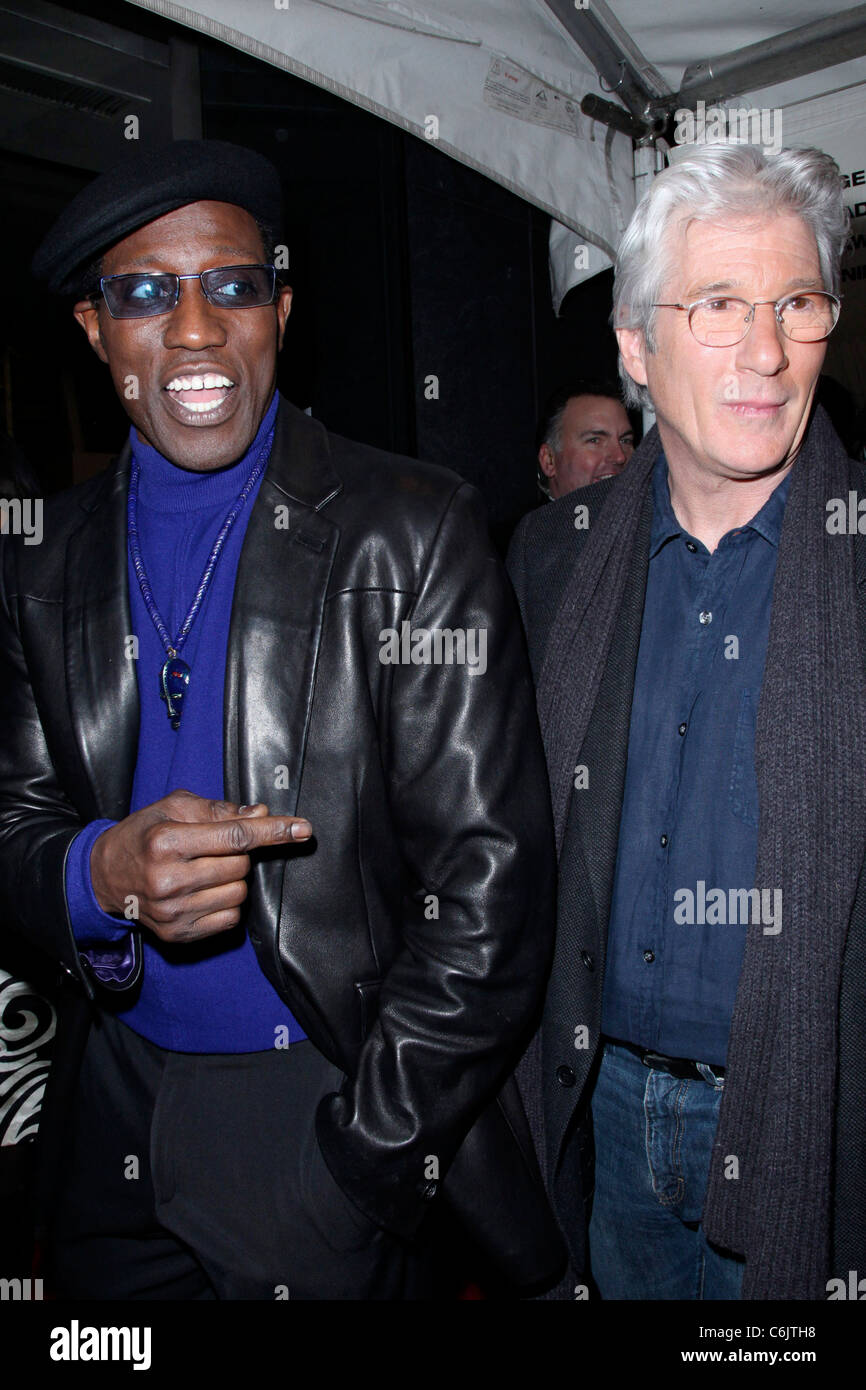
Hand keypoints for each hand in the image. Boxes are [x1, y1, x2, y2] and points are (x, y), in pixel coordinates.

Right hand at [89, 788, 311, 941]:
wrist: (104, 876)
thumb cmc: (143, 835)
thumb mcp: (172, 808)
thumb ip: (219, 810)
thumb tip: (261, 814)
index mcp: (166, 842)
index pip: (234, 836)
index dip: (273, 831)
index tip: (302, 829)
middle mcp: (168, 880)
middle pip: (240, 866)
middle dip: (237, 854)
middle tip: (212, 849)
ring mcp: (173, 912)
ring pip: (239, 894)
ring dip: (232, 879)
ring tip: (204, 870)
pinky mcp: (178, 934)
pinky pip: (230, 918)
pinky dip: (226, 903)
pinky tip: (202, 892)